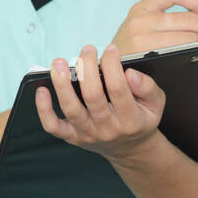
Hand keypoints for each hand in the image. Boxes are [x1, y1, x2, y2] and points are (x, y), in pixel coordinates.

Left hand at [36, 43, 165, 163]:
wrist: (130, 148)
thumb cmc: (142, 119)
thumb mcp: (156, 103)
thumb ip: (148, 87)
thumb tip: (129, 73)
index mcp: (131, 120)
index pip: (119, 89)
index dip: (113, 66)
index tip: (110, 49)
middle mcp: (108, 129)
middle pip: (93, 96)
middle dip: (87, 69)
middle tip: (87, 50)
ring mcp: (88, 134)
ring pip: (71, 109)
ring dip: (62, 84)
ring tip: (59, 63)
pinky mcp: (72, 137)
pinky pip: (53, 126)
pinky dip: (44, 109)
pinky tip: (41, 90)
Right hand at [111, 0, 197, 55]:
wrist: (108, 76)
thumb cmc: (132, 52)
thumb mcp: (143, 28)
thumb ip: (169, 20)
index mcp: (142, 7)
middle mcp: (139, 19)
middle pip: (188, 18)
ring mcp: (140, 38)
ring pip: (188, 38)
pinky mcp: (144, 56)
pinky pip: (179, 53)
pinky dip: (193, 54)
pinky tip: (197, 57)